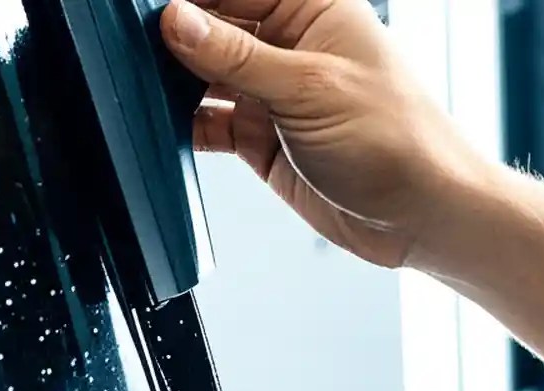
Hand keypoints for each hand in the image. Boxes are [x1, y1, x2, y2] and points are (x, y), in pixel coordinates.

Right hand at [160, 0, 497, 267]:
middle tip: (122, 46)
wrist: (421, 217)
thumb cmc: (396, 140)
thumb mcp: (308, 88)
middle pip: (212, 27)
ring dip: (170, 81)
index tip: (139, 10)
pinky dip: (181, 125)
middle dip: (170, 36)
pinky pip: (208, 122)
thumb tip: (175, 19)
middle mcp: (289, 45)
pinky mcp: (261, 138)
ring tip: (130, 84)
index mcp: (311, 9)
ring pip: (203, 75)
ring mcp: (272, 93)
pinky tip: (155, 124)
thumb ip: (235, 57)